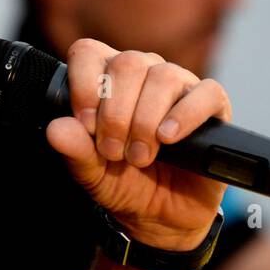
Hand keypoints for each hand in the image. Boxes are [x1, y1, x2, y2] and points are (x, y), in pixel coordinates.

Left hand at [45, 39, 231, 249]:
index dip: (84, 85)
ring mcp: (179, 86)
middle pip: (127, 63)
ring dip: (146, 121)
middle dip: (115, 113)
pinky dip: (185, 115)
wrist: (161, 216)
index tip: (86, 125)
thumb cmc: (123, 183)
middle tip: (113, 152)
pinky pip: (206, 92)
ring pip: (163, 76)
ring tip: (140, 156)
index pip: (88, 53)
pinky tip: (168, 138)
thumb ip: (74, 150)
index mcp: (107, 79)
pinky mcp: (213, 105)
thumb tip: (56, 129)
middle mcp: (143, 73)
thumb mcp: (91, 172)